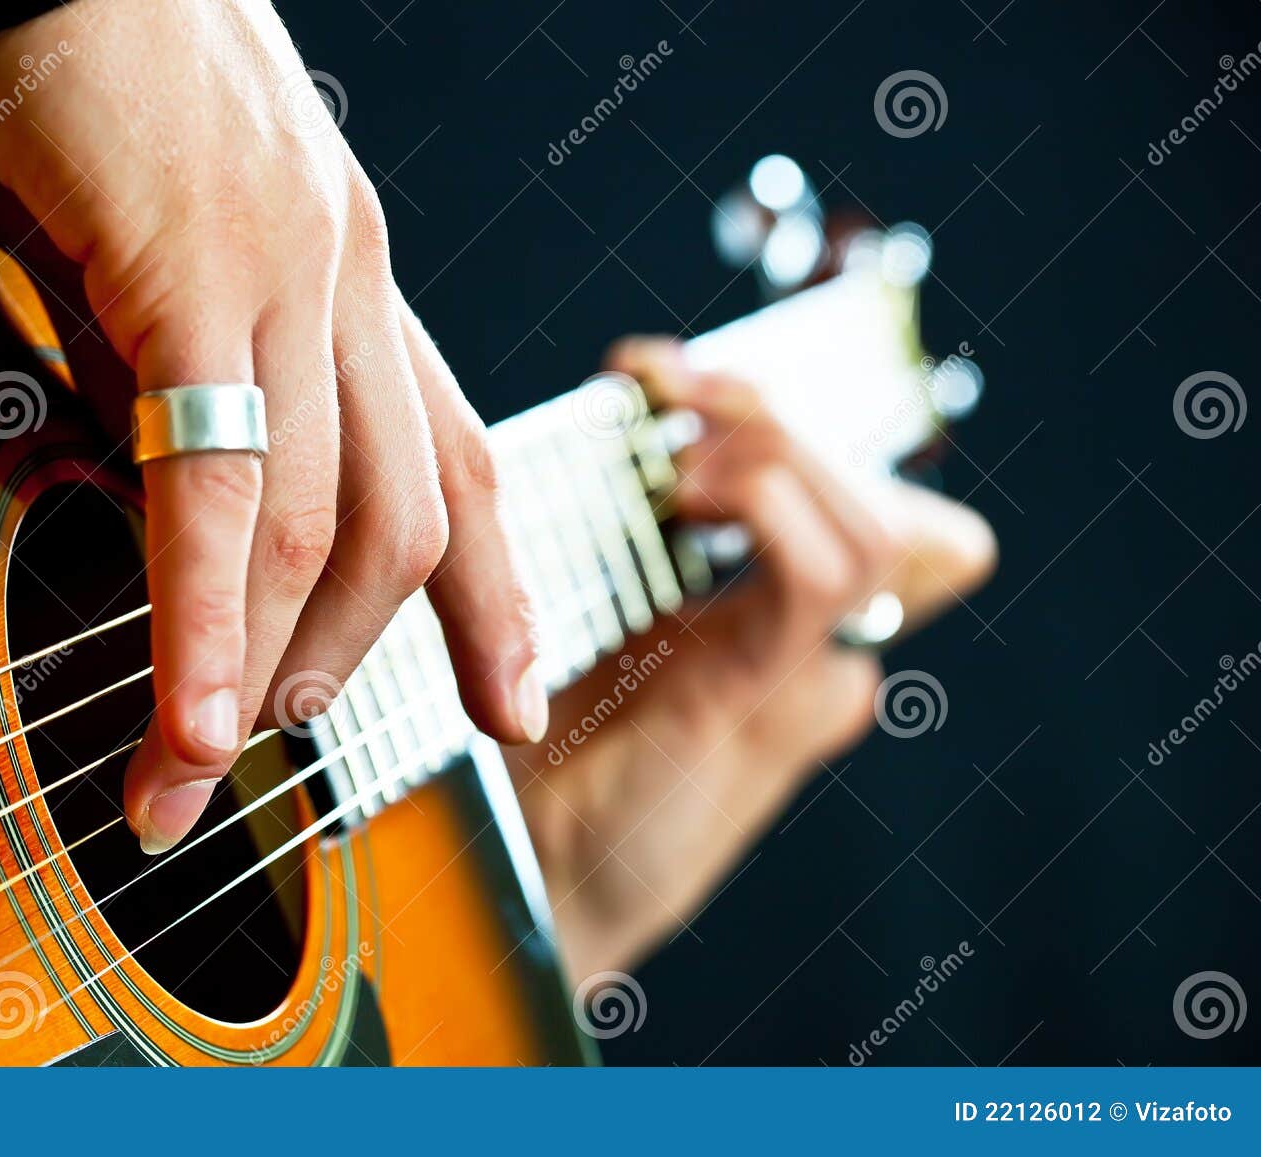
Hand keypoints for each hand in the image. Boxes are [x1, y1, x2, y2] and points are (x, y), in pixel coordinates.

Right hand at [0, 0, 545, 851]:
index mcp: (353, 277)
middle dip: (369, 661)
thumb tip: (167, 481)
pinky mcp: (196, 276)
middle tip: (301, 743)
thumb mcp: (164, 245)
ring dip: (267, 670)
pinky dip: (204, 617)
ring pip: (321, 524)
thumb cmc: (87, 71)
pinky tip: (195, 714)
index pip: (456, 464)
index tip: (516, 695)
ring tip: (202, 763)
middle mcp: (352, 282)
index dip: (498, 598)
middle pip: (414, 522)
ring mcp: (291, 279)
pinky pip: (215, 484)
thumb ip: (183, 371)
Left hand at [509, 337, 996, 978]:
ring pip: (861, 528)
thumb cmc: (540, 764)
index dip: (783, 421)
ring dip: (771, 448)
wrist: (517, 881)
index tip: (656, 372)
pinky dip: (769, 509)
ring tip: (674, 447)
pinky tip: (689, 492)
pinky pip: (817, 581)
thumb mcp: (584, 644)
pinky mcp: (758, 699)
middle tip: (666, 377)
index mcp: (754, 623)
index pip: (844, 500)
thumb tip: (665, 496)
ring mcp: (789, 672)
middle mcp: (795, 644)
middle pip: (863, 497)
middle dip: (767, 409)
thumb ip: (641, 580)